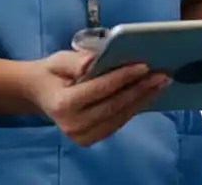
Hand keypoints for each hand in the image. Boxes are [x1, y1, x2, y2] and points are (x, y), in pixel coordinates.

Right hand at [25, 50, 169, 145]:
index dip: (123, 77)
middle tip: (162, 75)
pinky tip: (148, 95)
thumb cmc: (52, 73)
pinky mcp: (89, 140)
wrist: (39, 94)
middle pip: (114, 105)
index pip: (100, 89)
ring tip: (161, 84)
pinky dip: (134, 108)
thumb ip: (76, 61)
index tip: (144, 66)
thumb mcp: (59, 60)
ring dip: (143, 100)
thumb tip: (94, 61)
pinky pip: (117, 123)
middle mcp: (73, 125)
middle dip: (140, 89)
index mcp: (64, 104)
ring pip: (119, 117)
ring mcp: (81, 136)